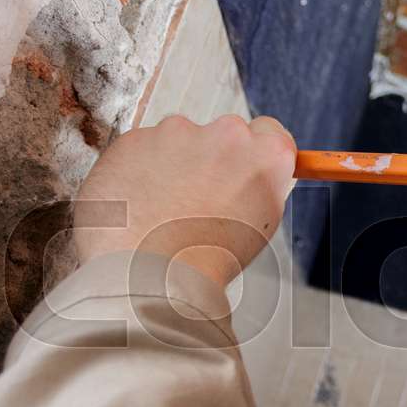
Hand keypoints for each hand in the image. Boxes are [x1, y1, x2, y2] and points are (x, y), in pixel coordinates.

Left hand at [73, 114, 295, 287]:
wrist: (152, 274)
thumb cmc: (207, 260)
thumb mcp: (260, 224)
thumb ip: (260, 186)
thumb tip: (252, 175)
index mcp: (267, 155)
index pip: (269, 132)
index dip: (253, 153)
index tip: (241, 167)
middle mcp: (227, 133)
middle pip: (222, 134)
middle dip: (211, 159)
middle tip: (198, 200)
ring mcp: (178, 132)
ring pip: (179, 140)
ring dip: (173, 164)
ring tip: (163, 209)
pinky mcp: (136, 138)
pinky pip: (141, 149)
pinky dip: (139, 170)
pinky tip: (139, 204)